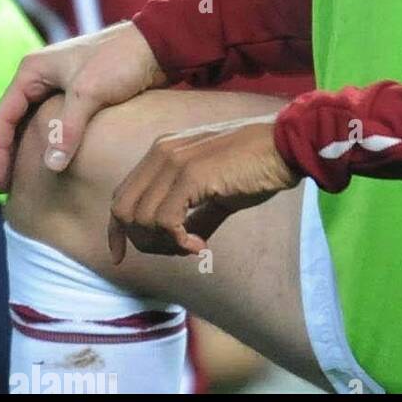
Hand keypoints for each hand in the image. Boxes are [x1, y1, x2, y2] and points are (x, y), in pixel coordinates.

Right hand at [0, 21, 166, 192]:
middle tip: (7, 187)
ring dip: (29, 148)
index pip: (4, 116)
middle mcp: (42, 75)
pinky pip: (57, 122)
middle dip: (9, 153)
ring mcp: (61, 83)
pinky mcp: (81, 93)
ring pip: (36, 122)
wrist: (159, 44)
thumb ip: (68, 129)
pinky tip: (53, 161)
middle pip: (16, 120)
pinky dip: (51, 141)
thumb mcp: (89, 93)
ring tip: (25, 180)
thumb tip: (50, 166)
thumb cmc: (121, 59)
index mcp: (33, 69)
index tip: (1, 182)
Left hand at [107, 114, 298, 263]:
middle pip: (123, 210)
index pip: (122, 196)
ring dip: (163, 244)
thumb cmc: (255, 167)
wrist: (284, 146)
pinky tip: (201, 245)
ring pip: (141, 219)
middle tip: (176, 250)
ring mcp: (174, 161)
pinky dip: (178, 242)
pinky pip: (165, 221)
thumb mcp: (215, 192)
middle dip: (142, 241)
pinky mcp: (191, 174)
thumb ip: (193, 214)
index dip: (117, 231)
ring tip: (194, 245)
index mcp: (163, 151)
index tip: (121, 256)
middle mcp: (162, 152)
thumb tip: (181, 243)